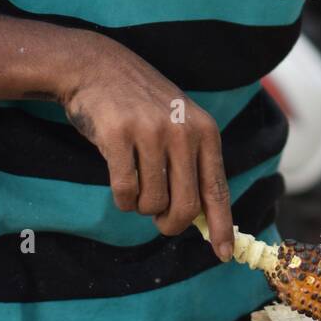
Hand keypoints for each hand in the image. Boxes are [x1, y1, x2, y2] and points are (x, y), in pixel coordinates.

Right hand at [58, 35, 232, 258]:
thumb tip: (205, 219)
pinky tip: (120, 184)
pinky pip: (124, 191)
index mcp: (205, 131)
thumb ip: (194, 164)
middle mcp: (182, 131)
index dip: (222, 226)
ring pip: (152, 202)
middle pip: (185, 206)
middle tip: (159, 221)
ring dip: (141, 207)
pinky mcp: (118, 136)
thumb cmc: (141, 104)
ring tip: (136, 186)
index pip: (217, 189)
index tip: (224, 254)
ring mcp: (150, 132)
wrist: (97, 67)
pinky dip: (122, 199)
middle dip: (170, 223)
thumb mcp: (179, 124)